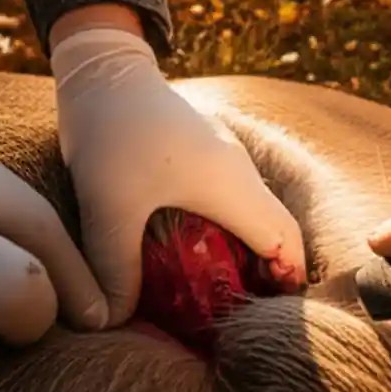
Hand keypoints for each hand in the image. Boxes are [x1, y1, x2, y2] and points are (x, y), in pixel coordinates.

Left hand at [51, 27, 306, 325]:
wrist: (102, 69)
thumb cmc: (112, 135)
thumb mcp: (107, 208)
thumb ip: (113, 268)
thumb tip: (109, 322)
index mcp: (232, 187)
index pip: (284, 240)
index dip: (288, 280)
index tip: (273, 314)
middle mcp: (239, 170)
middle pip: (277, 228)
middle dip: (273, 270)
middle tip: (246, 310)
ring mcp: (224, 155)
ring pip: (255, 210)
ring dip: (251, 247)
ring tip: (222, 285)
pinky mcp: (203, 148)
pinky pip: (233, 196)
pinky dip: (231, 226)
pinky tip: (195, 245)